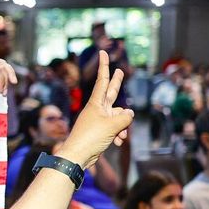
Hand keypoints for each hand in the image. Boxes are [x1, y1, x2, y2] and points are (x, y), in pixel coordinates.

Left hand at [57, 50, 133, 168]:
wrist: (78, 156)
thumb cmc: (91, 137)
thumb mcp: (112, 125)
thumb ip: (124, 117)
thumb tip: (129, 113)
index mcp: (96, 103)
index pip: (102, 80)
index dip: (104, 66)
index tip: (102, 52)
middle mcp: (97, 109)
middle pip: (111, 93)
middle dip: (117, 83)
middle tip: (120, 71)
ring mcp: (99, 120)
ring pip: (118, 117)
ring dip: (123, 126)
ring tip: (119, 136)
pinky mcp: (100, 131)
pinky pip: (116, 129)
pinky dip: (119, 135)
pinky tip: (117, 143)